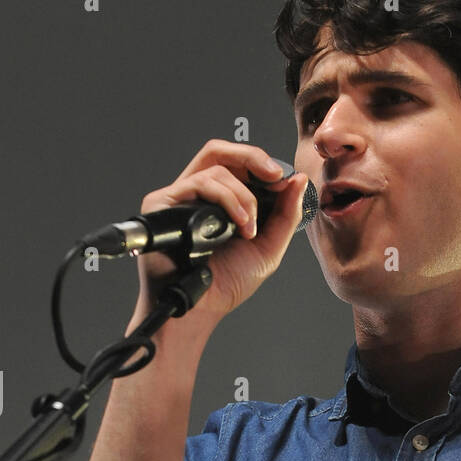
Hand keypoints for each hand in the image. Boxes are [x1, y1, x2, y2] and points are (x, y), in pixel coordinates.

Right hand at [129, 139, 310, 339]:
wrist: (203, 308)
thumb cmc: (227, 283)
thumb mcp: (268, 247)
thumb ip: (285, 215)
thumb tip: (298, 180)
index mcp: (221, 201)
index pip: (237, 165)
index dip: (261, 165)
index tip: (284, 180)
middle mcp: (198, 195)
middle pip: (220, 153)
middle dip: (252, 157)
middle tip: (274, 175)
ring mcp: (179, 197)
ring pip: (215, 169)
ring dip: (243, 196)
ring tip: (249, 227)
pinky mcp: (162, 202)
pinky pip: (198, 182)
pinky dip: (226, 199)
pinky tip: (238, 224)